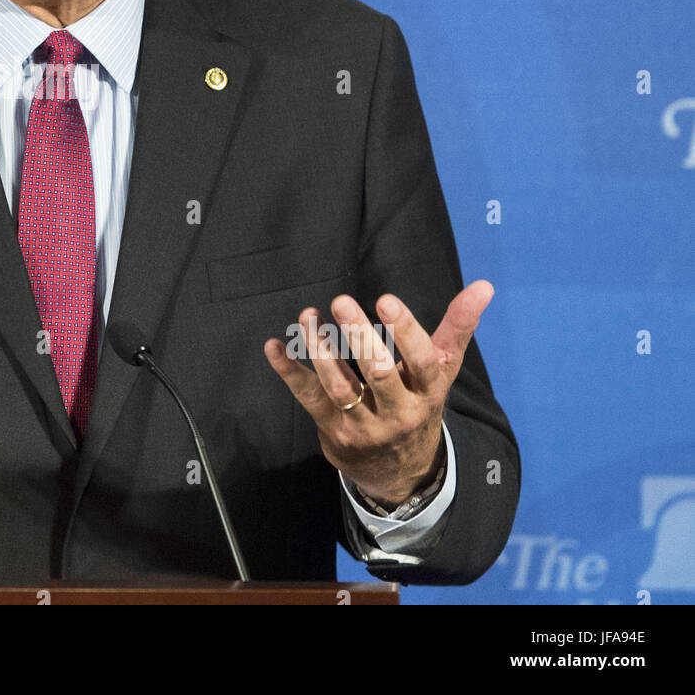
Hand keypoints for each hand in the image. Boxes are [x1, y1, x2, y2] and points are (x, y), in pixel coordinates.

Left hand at [263, 280, 492, 505]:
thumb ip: (458, 328)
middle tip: (341, 301)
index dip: (406, 332)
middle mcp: (398, 411)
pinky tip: (273, 346)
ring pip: (339, 386)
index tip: (386, 300)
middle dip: (359, 337)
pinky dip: (288, 371)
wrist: (400, 473)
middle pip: (379, 374)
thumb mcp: (442, 372)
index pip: (422, 363)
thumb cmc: (420, 404)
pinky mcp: (332, 428)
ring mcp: (363, 423)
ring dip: (320, 350)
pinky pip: (308, 397)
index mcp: (428, 392)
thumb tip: (484, 286)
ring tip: (308, 318)